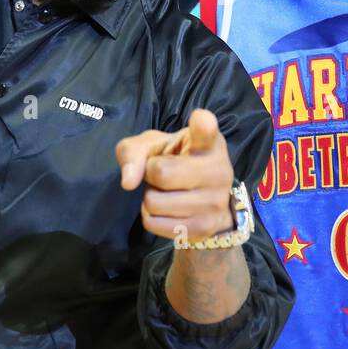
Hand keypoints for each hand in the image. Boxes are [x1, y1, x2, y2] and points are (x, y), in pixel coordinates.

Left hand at [117, 108, 234, 244]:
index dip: (203, 124)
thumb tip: (129, 182)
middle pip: (161, 173)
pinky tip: (167, 209)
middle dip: (150, 174)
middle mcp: (219, 170)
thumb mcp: (153, 146)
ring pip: (154, 202)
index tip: (201, 120)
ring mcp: (216, 201)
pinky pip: (154, 223)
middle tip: (163, 173)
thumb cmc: (176, 162)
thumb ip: (134, 152)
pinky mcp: (205, 228)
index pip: (206, 130)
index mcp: (209, 142)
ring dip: (151, 197)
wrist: (203, 200)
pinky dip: (150, 216)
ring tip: (167, 191)